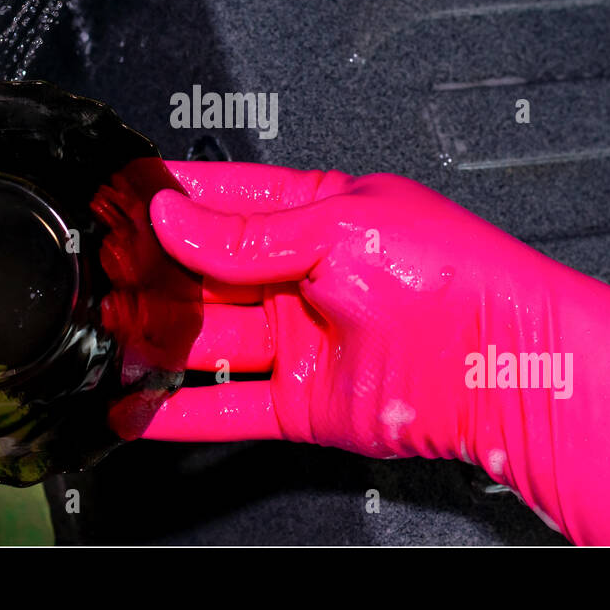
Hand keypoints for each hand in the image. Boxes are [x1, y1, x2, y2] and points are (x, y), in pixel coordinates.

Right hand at [143, 162, 609, 543]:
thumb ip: (246, 231)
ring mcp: (302, 338)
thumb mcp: (339, 227)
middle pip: (206, 268)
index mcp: (319, 211)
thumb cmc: (452, 276)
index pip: (224, 198)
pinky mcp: (305, 400)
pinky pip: (228, 405)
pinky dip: (180, 411)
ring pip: (208, 336)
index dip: (169, 198)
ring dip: (157, 335)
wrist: (506, 364)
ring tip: (107, 332)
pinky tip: (138, 407)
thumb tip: (173, 215)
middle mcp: (304, 273)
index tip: (119, 198)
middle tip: (102, 268)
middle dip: (152, 268)